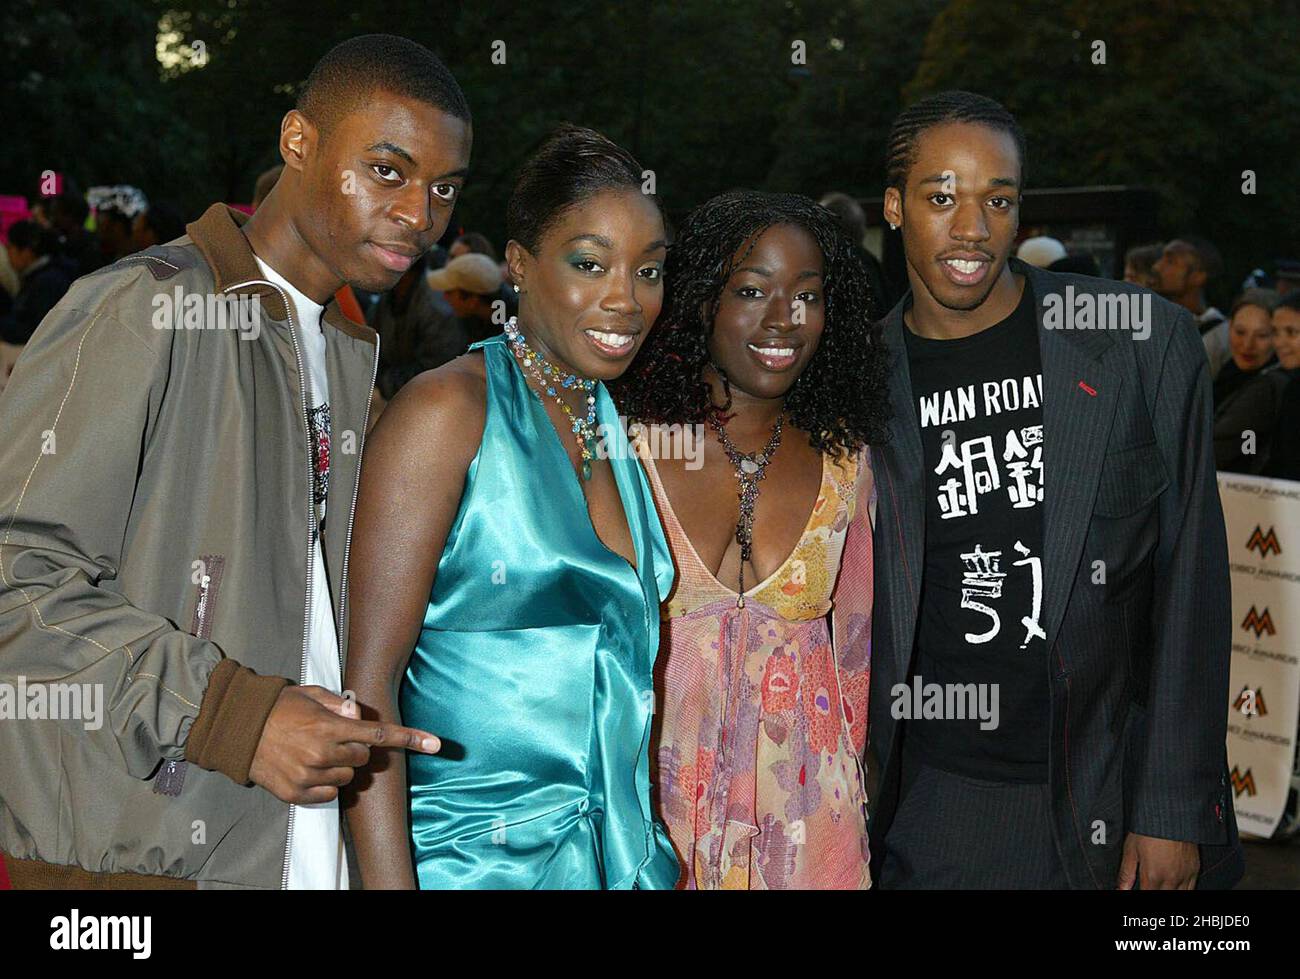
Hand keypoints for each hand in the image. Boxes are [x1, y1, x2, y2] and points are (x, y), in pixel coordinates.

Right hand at [249, 685, 439, 804]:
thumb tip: (358, 716)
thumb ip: (340, 705)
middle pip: (364, 758)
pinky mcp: (297, 793)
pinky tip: (307, 767)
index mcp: (329, 726)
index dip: (411, 739)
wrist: (238, 730)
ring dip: (340, 765)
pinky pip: (330, 793)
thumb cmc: (279, 707)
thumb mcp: (311, 694)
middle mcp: (322, 754)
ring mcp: (309, 776)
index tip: (437, 745)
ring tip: (315, 751)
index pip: (379, 735)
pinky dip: (325, 783)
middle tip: (336, 737)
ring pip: (348, 777)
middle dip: (357, 748)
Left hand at [1117, 832, 1198, 889]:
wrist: (1171, 815)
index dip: (1141, 894)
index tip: (1139, 889)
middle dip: (1154, 892)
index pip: (1146, 895)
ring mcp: (1184, 875)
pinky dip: (1182, 890)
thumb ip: (1126, 872)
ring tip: (1160, 886)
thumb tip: (1121, 888)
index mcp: (1152, 875)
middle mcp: (1170, 878)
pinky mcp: (1194, 869)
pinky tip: (1174, 886)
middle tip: (1150, 885)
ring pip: (1178, 895)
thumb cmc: (1149, 829)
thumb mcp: (1131, 849)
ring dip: (1167, 892)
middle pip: (1162, 896)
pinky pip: (1190, 888)